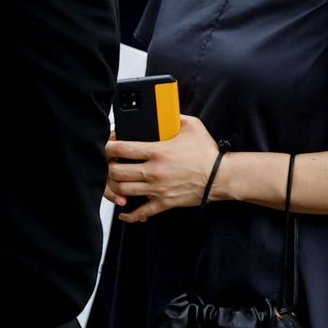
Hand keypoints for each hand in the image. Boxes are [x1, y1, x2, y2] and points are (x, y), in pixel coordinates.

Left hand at [105, 114, 220, 221]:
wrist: (220, 177)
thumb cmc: (207, 152)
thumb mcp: (192, 126)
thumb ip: (174, 117)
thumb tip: (164, 112)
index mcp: (158, 151)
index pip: (122, 149)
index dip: (108, 146)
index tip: (107, 145)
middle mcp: (154, 172)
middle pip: (117, 172)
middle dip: (108, 167)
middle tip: (109, 163)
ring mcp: (157, 189)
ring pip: (123, 191)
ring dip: (114, 186)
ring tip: (115, 180)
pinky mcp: (164, 202)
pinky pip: (140, 213)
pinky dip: (129, 215)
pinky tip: (123, 211)